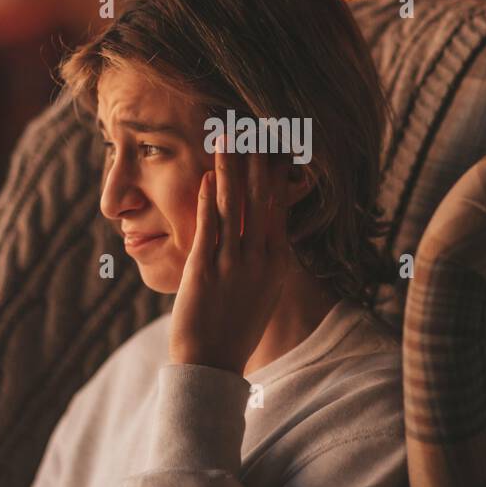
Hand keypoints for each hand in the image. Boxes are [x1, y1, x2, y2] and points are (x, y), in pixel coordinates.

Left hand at [168, 140, 293, 375]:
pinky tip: (209, 177)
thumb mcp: (264, 288)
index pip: (281, 204)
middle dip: (257, 158)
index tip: (275, 140)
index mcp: (277, 260)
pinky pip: (209, 227)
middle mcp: (260, 258)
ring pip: (235, 205)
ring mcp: (233, 263)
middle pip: (261, 197)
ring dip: (231, 168)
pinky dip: (209, 200)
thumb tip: (271, 226)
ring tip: (227, 137)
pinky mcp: (204, 269)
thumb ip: (267, 255)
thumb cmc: (235, 325)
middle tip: (253, 124)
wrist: (211, 362)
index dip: (276, 170)